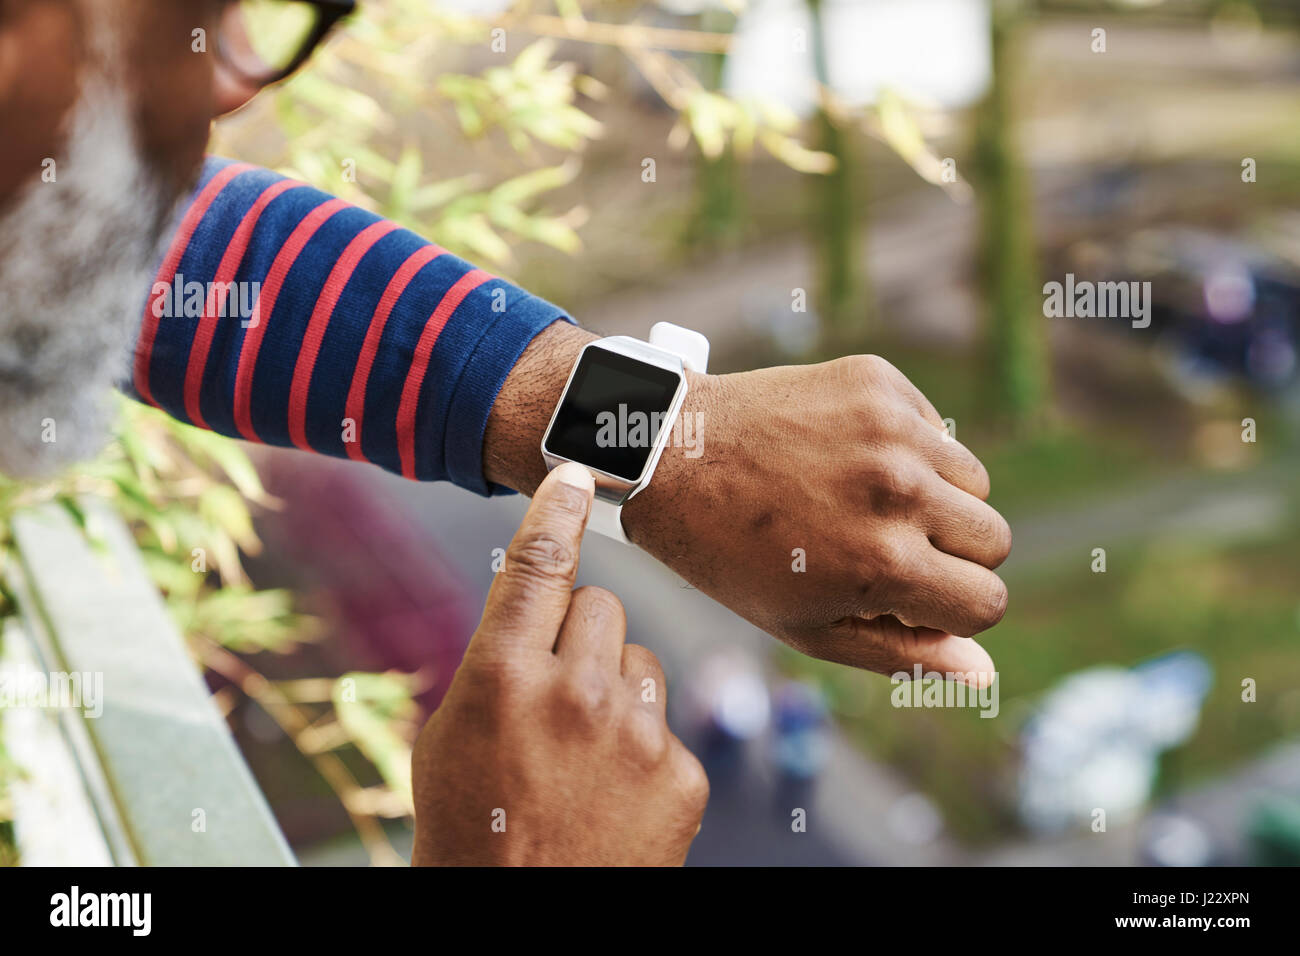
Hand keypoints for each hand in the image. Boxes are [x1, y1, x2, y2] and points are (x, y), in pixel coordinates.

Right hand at [411, 462, 708, 865]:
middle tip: (555, 690)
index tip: (579, 469)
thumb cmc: (469, 827)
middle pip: (600, 605)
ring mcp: (635, 734)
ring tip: (582, 752)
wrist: (517, 918)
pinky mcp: (681, 772)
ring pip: (639, 661)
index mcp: (501, 674)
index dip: (559, 508)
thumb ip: (499, 662)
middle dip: (578, 635)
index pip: (540, 561)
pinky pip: (665, 724)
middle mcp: (574, 691)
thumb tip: (541, 611)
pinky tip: (613, 791)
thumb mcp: (452, 733)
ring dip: (614, 689)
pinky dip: (642, 748)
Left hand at [626, 354, 1011, 683]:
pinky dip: (912, 451)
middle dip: (953, 559)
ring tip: (867, 505)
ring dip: (938, 503)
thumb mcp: (807, 626)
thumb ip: (902, 653)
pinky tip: (850, 460)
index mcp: (884, 562)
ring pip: (975, 484)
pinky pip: (937, 431)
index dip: (950, 612)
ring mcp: (892, 430)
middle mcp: (899, 491)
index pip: (987, 602)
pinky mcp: (879, 383)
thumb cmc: (733, 556)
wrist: (671, 453)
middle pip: (994, 541)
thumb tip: (986, 676)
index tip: (908, 600)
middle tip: (888, 552)